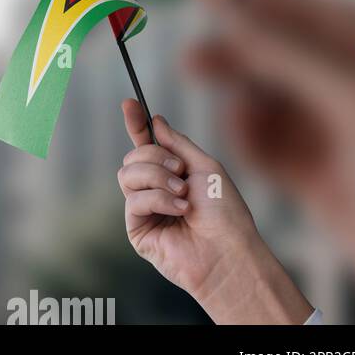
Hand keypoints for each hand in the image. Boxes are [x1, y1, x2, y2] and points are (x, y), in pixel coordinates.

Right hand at [119, 99, 311, 323]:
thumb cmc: (225, 212)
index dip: (136, 124)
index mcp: (173, 173)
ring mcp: (144, 209)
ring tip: (183, 194)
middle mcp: (155, 189)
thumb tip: (156, 121)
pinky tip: (179, 210)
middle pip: (132, 157)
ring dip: (157, 178)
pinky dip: (158, 199)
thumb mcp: (206, 167)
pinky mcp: (137, 228)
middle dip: (155, 158)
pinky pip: (133, 199)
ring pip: (127, 174)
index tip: (129, 103)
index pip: (146, 144)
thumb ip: (178, 143)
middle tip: (181, 172)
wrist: (228, 251)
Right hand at [189, 0, 354, 320]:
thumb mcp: (354, 96)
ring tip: (235, 118)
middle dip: (236, 56)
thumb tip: (233, 11)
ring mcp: (332, 133)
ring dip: (241, 106)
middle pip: (278, 56)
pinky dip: (249, 144)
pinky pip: (265, 146)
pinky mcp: (313, 173)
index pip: (311, 11)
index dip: (260, 0)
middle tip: (192, 60)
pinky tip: (249, 150)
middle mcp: (353, 90)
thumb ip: (288, 52)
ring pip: (265, 102)